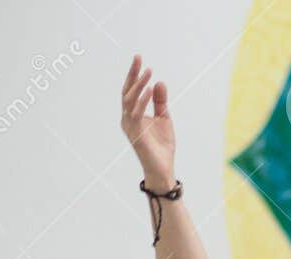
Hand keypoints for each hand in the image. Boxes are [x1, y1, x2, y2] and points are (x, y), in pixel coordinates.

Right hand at [120, 55, 174, 187]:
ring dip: (139, 85)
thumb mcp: (163, 118)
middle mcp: (127, 118)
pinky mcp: (136, 134)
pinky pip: (136, 114)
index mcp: (132, 114)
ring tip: (148, 72)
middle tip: (139, 58)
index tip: (139, 58)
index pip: (130, 90)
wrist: (163, 168)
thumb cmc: (161, 145)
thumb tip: (160, 81)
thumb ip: (160, 101)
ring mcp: (130, 126)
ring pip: (129, 100)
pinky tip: (150, 89)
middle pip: (126, 91)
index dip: (133, 74)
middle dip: (132, 74)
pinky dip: (142, 101)